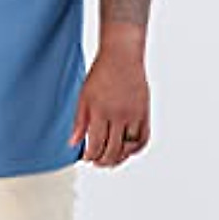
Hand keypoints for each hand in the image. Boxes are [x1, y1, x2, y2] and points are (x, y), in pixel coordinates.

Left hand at [68, 46, 150, 167]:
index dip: (89, 156)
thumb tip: (73, 143)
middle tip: (97, 162)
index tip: (86, 157)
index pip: (95, 145)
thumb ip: (79, 122)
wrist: (122, 57)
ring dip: (118, 158)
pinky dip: (135, 149)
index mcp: (100, 112)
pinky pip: (143, 139)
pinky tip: (127, 150)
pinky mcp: (145, 113)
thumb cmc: (101, 74)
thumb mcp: (84, 97)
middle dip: (102, 161)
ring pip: (128, 148)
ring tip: (110, 159)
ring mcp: (134, 115)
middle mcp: (119, 116)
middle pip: (112, 150)